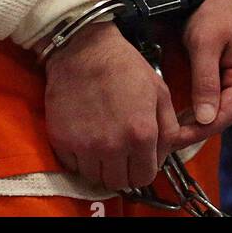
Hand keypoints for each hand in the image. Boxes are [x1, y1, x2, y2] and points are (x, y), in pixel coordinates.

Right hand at [44, 20, 180, 193]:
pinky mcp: (62, 142)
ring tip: (103, 142)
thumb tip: (164, 156)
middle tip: (122, 150)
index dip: (144, 167)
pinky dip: (80, 158)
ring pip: (96, 178)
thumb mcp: (159, 90)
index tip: (139, 156)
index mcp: (141, 134)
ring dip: (102, 166)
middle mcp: (113, 146)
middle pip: (120, 183)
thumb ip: (169, 128)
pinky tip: (86, 136)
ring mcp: (85, 146)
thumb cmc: (124, 66)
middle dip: (124, 170)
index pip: (144, 177)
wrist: (82, 49)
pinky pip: (73, 167)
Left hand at [173, 0, 231, 149]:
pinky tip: (181, 115)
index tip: (175, 138)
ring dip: (196, 121)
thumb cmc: (214, 12)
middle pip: (223, 115)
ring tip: (171, 130)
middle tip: (168, 138)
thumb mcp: (205, 44)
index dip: (201, 129)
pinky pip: (216, 98)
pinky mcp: (227, 73)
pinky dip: (199, 108)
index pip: (226, 114)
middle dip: (196, 128)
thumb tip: (204, 119)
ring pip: (218, 109)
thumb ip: (205, 82)